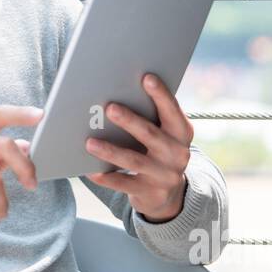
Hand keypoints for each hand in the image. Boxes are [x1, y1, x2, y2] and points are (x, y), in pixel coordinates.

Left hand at [85, 73, 192, 223]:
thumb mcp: (165, 135)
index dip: (161, 95)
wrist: (170, 194)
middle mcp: (178, 154)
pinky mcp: (150, 192)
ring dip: (111, 151)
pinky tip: (91, 170)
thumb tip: (119, 93)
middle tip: (109, 108)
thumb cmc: (159, 151)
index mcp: (182, 133)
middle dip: (130, 120)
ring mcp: (164, 175)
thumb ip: (152, 117)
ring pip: (134, 160)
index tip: (146, 77)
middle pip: (151, 134)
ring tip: (89, 142)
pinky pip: (124, 184)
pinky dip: (106, 177)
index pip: (172, 111)